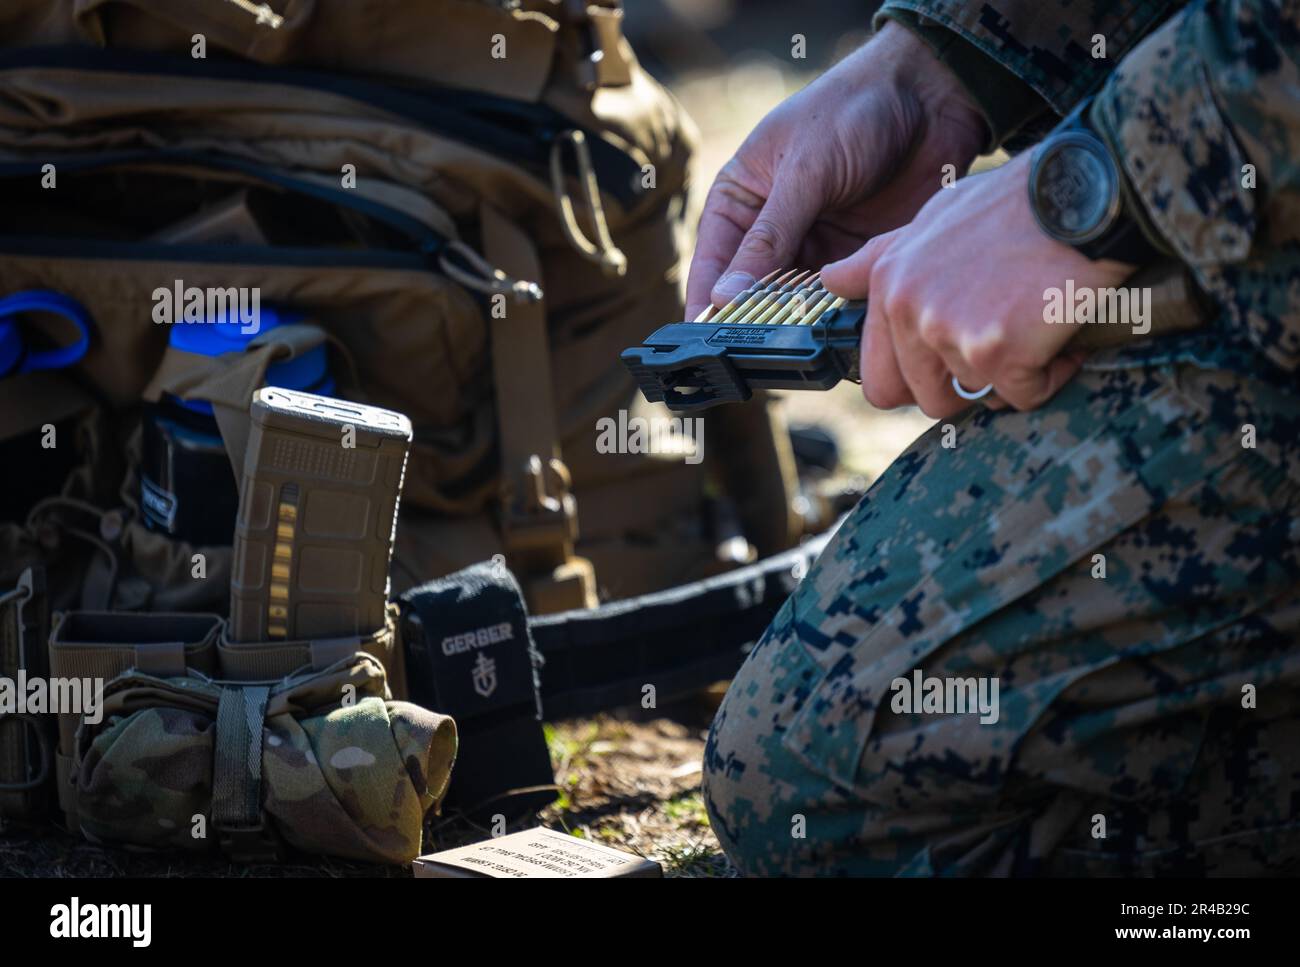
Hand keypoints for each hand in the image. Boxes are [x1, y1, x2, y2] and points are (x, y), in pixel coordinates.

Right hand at [684, 22, 986, 319]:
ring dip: (798, 320)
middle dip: (755, 319)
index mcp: (741, 200)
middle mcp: (772, 230)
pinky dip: (837, 313)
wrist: (930, 96)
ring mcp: (815, 247)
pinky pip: (838, 298)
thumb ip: (769, 236)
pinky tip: (837, 330)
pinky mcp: (854, 259)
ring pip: (795, 301)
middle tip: (756, 352)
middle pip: (752, 291)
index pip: (713, 263)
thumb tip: (726, 296)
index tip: (705, 340)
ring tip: (798, 343)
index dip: (706, 303)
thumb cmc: (853, 111)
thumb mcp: (804, 170)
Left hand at [821, 150, 1136, 417]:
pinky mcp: (996, 351)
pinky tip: (1062, 328)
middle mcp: (909, 311)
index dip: (921, 383)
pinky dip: (1051, 373)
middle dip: (967, 391)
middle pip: (927, 400)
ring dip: (1016, 373)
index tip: (953, 364)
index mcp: (889, 284)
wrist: (1083, 193)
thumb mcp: (933, 219)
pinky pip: (1025, 393)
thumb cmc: (1015, 202)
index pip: (879, 378)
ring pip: (981, 395)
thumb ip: (879, 258)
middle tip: (1003, 353)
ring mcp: (949, 333)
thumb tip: (829, 280)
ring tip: (1036, 323)